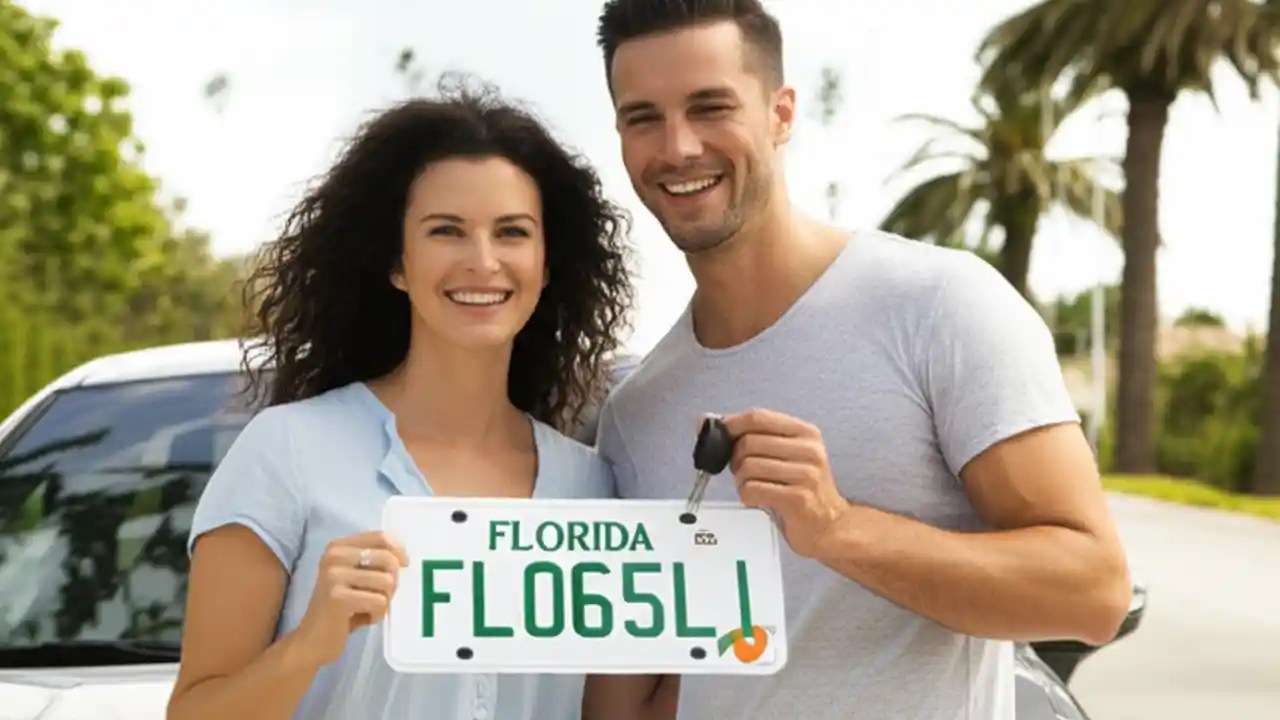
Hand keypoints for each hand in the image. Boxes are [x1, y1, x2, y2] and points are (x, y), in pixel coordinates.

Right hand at [296, 531, 407, 665]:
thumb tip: (406, 559)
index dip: (399, 552)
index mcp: (338, 546)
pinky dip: (377, 615)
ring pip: (387, 582)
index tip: (405, 567)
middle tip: (382, 596)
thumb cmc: (341, 608)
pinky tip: (363, 619)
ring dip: (385, 601)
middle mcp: (334, 556)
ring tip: (369, 608)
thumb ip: (375, 562)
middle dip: (393, 582)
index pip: (381, 537)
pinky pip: (379, 602)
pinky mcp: (338, 597)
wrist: (312, 640)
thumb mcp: (356, 577)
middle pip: (388, 560)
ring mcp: (334, 575)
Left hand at [721, 409, 847, 557]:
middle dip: (736, 459)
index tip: (721, 436)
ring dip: (741, 481)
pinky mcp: (798, 499)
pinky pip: (753, 489)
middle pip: (749, 442)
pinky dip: (747, 496)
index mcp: (806, 432)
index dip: (732, 425)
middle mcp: (809, 450)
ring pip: (748, 466)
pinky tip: (757, 499)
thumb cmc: (800, 488)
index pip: (758, 417)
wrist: (829, 525)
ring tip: (753, 487)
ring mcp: (806, 474)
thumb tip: (703, 421)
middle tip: (744, 473)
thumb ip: (749, 435)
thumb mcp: (783, 455)